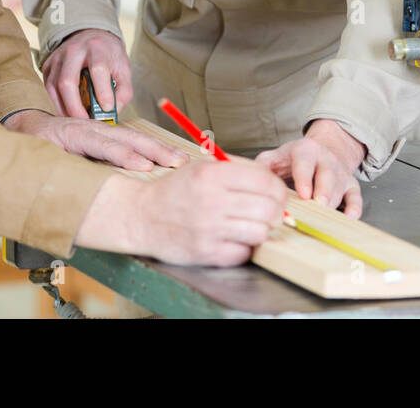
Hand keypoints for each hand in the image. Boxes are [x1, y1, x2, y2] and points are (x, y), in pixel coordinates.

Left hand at [4, 109, 185, 170]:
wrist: (29, 126)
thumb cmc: (34, 144)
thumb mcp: (39, 156)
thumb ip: (59, 166)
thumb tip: (76, 182)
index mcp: (75, 134)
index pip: (105, 145)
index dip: (125, 156)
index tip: (144, 166)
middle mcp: (92, 128)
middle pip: (127, 137)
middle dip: (154, 149)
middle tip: (176, 161)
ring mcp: (101, 129)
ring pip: (133, 137)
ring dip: (158, 148)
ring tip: (179, 158)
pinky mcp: (105, 134)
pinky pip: (130, 139)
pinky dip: (150, 146)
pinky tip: (165, 155)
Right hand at [40, 28, 131, 118]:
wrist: (91, 35)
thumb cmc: (108, 55)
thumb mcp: (123, 68)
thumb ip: (123, 90)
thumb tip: (113, 111)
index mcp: (97, 48)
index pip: (98, 69)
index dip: (102, 91)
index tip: (107, 109)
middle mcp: (74, 50)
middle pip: (68, 81)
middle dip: (75, 107)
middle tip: (86, 123)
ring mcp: (58, 57)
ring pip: (54, 87)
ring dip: (64, 108)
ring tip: (76, 121)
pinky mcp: (48, 65)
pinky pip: (48, 88)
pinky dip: (57, 103)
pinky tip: (67, 112)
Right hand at [76, 160, 288, 265]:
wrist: (141, 216)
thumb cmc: (174, 191)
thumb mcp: (202, 168)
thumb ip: (237, 169)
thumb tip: (272, 181)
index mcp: (212, 175)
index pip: (265, 181)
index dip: (278, 188)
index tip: (277, 193)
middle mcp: (211, 201)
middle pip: (268, 208)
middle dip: (275, 211)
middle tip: (269, 211)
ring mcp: (209, 229)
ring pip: (260, 232)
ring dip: (260, 229)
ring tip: (250, 224)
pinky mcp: (206, 252)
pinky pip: (243, 252)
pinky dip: (243, 246)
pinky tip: (234, 238)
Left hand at [254, 119, 365, 217]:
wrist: (323, 150)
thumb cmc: (294, 160)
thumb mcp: (276, 156)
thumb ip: (263, 166)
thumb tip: (252, 181)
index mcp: (306, 151)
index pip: (305, 163)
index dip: (304, 178)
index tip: (303, 194)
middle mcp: (326, 160)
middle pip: (327, 175)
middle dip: (323, 192)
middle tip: (318, 206)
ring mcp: (340, 173)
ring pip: (340, 189)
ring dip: (333, 204)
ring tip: (326, 219)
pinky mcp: (351, 186)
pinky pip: (356, 198)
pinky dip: (354, 209)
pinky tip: (349, 218)